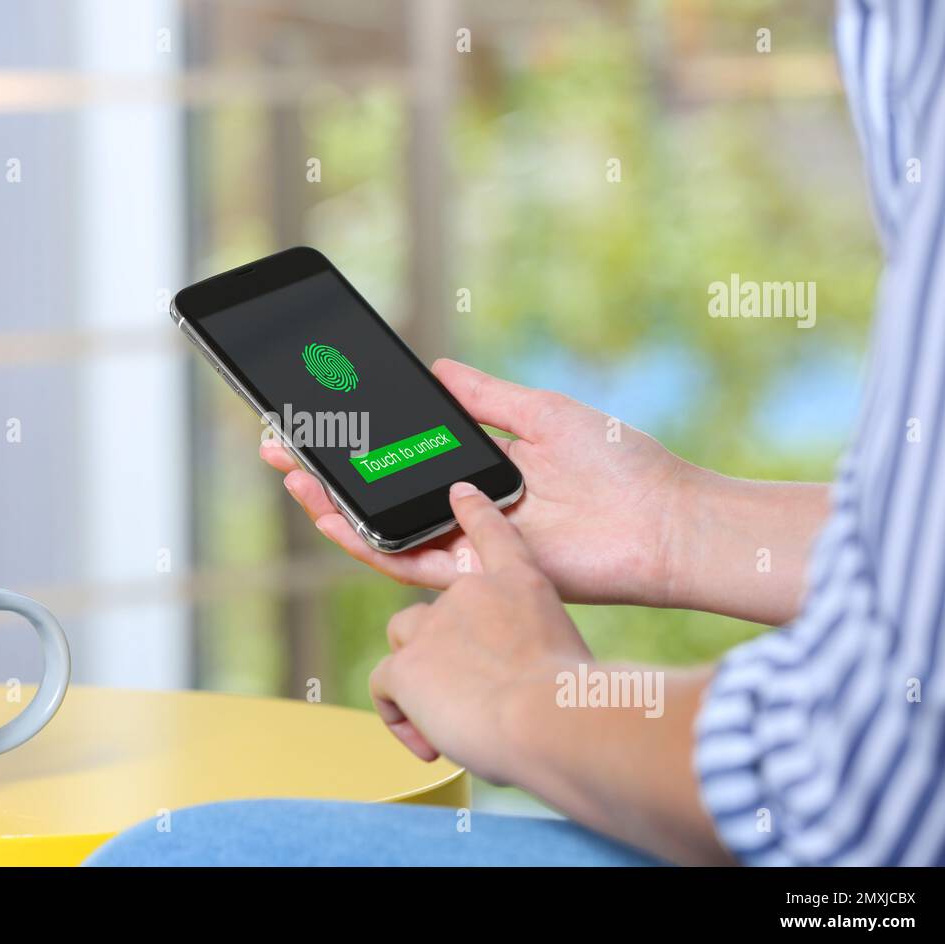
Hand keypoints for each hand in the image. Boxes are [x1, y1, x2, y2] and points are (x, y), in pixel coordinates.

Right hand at [262, 358, 686, 606]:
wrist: (663, 522)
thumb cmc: (617, 464)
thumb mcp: (540, 414)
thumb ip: (484, 398)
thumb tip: (438, 367)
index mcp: (480, 472)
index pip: (404, 459)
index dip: (359, 444)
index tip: (322, 416)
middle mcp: (465, 511)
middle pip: (381, 497)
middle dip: (327, 475)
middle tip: (282, 448)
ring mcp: (466, 545)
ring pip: (381, 533)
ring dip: (331, 509)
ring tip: (293, 477)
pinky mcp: (472, 575)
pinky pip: (407, 563)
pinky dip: (365, 543)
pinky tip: (332, 516)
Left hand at [369, 482, 591, 784]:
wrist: (554, 719)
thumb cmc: (578, 706)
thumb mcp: (571, 662)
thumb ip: (538, 660)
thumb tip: (520, 692)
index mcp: (522, 585)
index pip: (493, 532)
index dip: (475, 511)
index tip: (460, 493)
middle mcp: (473, 593)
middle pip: (433, 612)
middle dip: (442, 654)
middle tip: (474, 700)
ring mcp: (435, 624)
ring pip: (404, 645)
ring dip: (420, 682)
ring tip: (452, 722)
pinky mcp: (407, 663)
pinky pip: (384, 688)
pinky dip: (400, 719)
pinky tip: (430, 744)